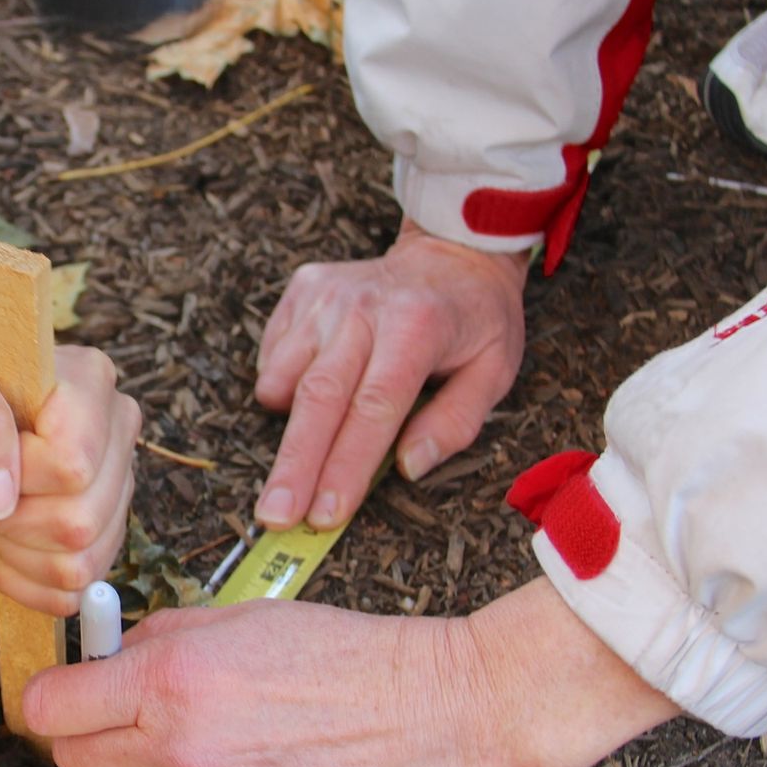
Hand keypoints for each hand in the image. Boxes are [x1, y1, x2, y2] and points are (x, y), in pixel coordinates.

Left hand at [0, 327, 141, 613]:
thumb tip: (1, 495)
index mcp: (87, 381)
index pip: (73, 461)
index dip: (13, 476)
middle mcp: (111, 436)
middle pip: (79, 520)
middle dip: (2, 522)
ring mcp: (109, 494)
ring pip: (78, 562)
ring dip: (6, 551)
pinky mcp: (94, 545)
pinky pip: (72, 593)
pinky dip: (17, 579)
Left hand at [20, 580, 679, 766]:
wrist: (441, 719)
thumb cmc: (352, 656)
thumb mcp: (244, 618)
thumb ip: (162, 639)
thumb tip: (107, 655)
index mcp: (172, 681)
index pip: (50, 709)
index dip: (54, 696)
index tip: (68, 690)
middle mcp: (177, 753)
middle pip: (71, 763)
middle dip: (84, 735)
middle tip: (117, 715)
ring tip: (154, 754)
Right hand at [254, 221, 526, 529]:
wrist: (451, 249)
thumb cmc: (475, 320)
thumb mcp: (494, 372)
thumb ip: (454, 424)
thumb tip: (408, 468)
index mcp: (417, 327)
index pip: (373, 409)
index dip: (346, 466)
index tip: (325, 515)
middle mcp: (364, 308)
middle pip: (317, 399)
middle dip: (293, 466)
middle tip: (272, 517)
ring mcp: (326, 296)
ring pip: (284, 379)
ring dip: (291, 428)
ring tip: (313, 445)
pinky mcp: (301, 290)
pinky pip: (274, 358)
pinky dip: (285, 389)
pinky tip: (320, 386)